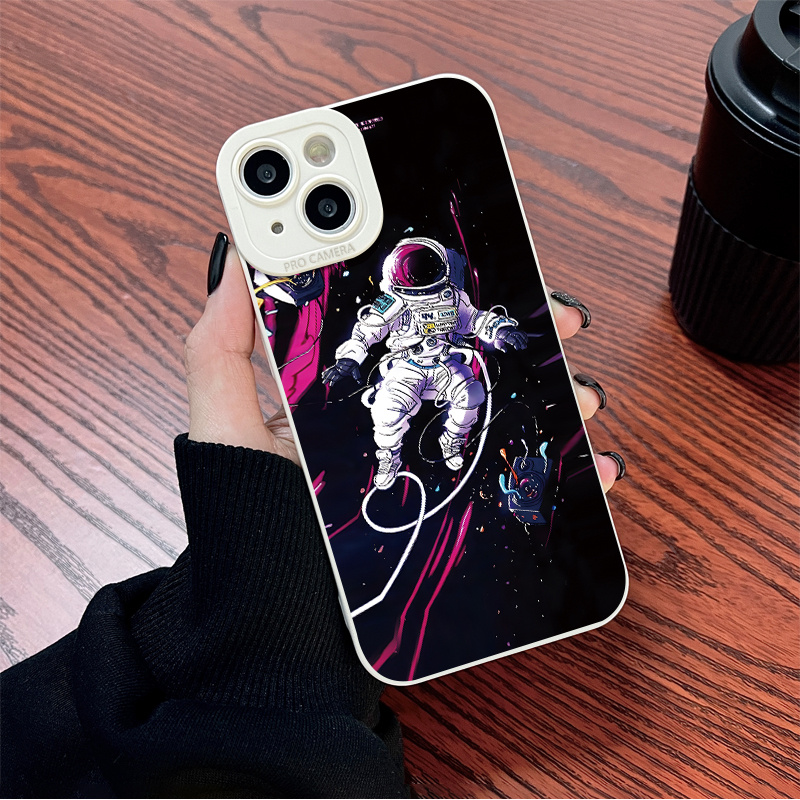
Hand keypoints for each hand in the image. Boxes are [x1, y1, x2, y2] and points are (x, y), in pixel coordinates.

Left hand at [184, 235, 624, 491]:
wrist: (279, 618)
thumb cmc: (249, 518)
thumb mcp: (227, 424)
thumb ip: (222, 346)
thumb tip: (233, 255)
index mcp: (351, 391)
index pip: (406, 325)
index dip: (449, 290)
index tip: (487, 260)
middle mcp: (398, 420)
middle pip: (472, 364)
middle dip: (522, 335)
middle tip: (556, 316)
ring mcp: (429, 465)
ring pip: (506, 413)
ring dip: (553, 393)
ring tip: (581, 389)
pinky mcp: (451, 507)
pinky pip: (515, 478)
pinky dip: (562, 468)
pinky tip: (592, 458)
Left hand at [495, 326, 527, 350]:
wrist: (494, 329)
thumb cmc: (495, 338)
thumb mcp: (495, 342)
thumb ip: (500, 346)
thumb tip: (505, 351)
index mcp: (505, 335)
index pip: (512, 339)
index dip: (516, 344)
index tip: (517, 348)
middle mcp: (509, 331)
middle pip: (518, 336)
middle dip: (522, 342)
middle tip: (524, 347)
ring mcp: (512, 329)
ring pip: (520, 333)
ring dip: (524, 339)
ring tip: (525, 345)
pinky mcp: (514, 329)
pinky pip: (521, 331)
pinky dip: (524, 335)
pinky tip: (526, 340)